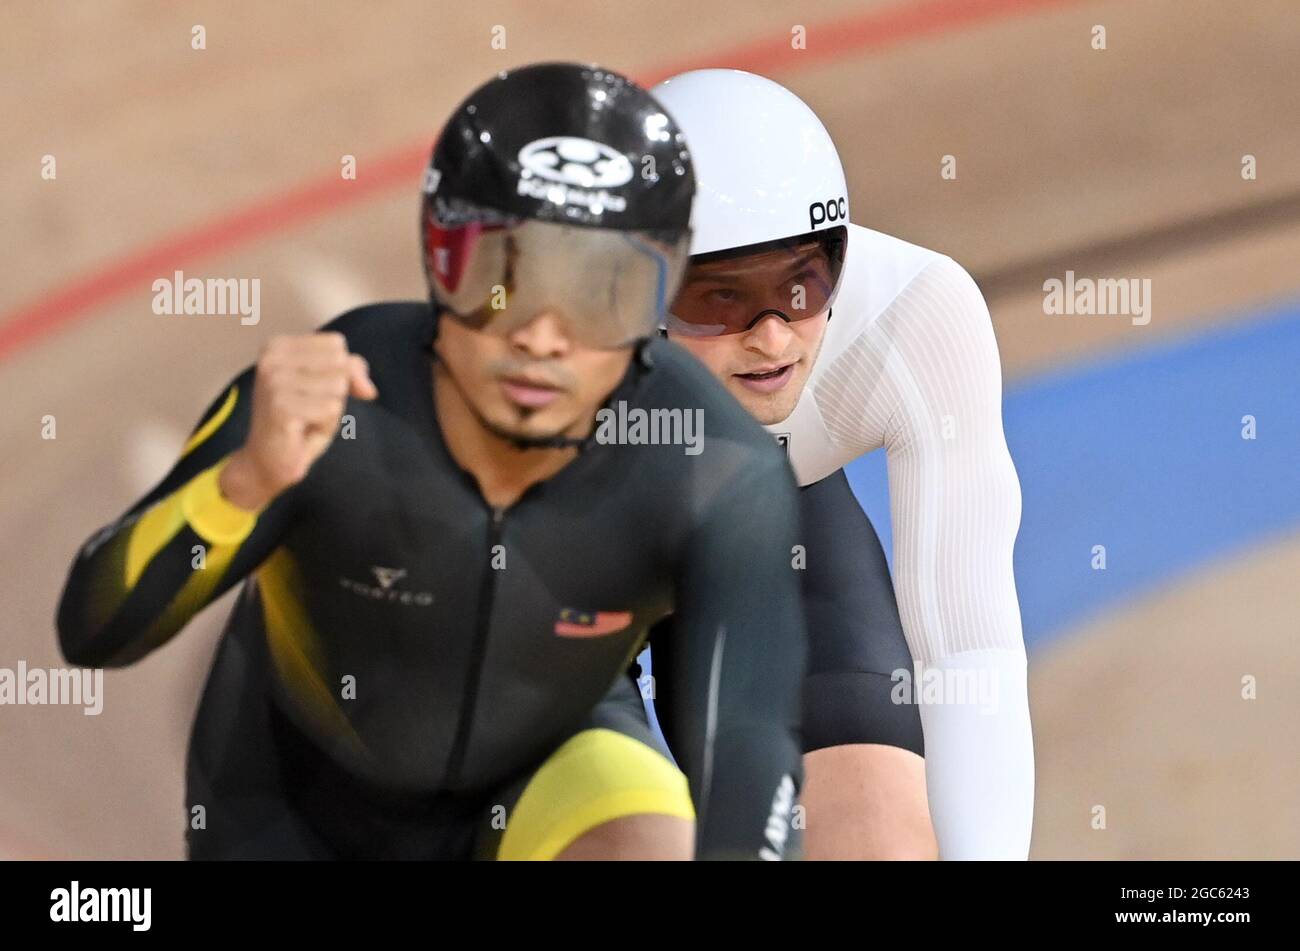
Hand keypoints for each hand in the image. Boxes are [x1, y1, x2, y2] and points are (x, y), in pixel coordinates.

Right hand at [221, 332, 377, 509]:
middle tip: (309, 409)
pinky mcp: (281, 407)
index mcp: (278, 345)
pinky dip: (324, 425)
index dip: (339, 371)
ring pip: (338, 387)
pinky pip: (331, 409)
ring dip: (330, 410)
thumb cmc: (300, 420)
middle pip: (339, 364)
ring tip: (305, 420)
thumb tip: (369, 389)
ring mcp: (274, 381)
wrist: (267, 460)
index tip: (312, 390)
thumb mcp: (330, 386)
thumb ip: (352, 371)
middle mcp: (271, 358)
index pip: (336, 344)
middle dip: (335, 392)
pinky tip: (301, 431)